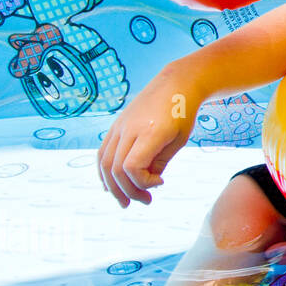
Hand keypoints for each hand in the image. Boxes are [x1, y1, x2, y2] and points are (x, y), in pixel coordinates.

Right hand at [97, 64, 202, 207]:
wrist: (175, 84)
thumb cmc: (182, 113)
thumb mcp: (178, 140)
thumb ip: (160, 163)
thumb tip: (145, 183)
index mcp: (149, 132)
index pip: (131, 167)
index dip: (142, 182)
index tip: (161, 183)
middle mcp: (129, 129)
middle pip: (115, 169)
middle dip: (127, 191)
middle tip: (144, 202)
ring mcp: (118, 127)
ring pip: (104, 162)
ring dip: (113, 186)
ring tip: (125, 201)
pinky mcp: (115, 126)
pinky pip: (103, 152)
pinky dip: (105, 171)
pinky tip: (114, 185)